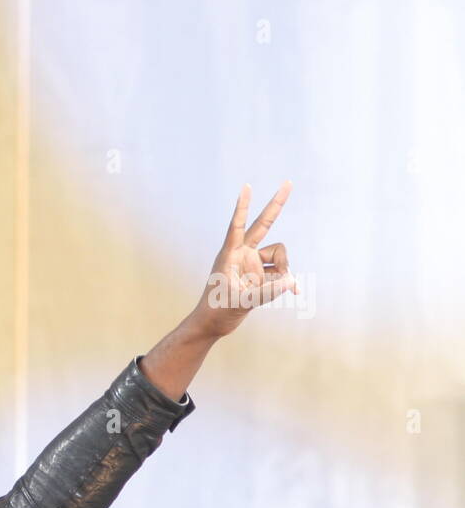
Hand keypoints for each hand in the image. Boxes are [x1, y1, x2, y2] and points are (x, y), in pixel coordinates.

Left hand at [191, 181, 297, 338]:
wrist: (213, 325)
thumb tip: (291, 282)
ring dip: (283, 271)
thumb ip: (266, 292)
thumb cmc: (217, 311)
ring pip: (279, 257)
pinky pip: (281, 272)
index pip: (237, 226)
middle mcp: (242, 255)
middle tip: (288, 182)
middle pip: (263, 225)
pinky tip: (295, 292)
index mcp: (230, 255)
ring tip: (271, 290)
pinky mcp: (260, 275)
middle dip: (276, 205)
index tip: (247, 187)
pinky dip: (287, 281)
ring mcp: (252, 264)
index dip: (243, 207)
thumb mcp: (240, 302)